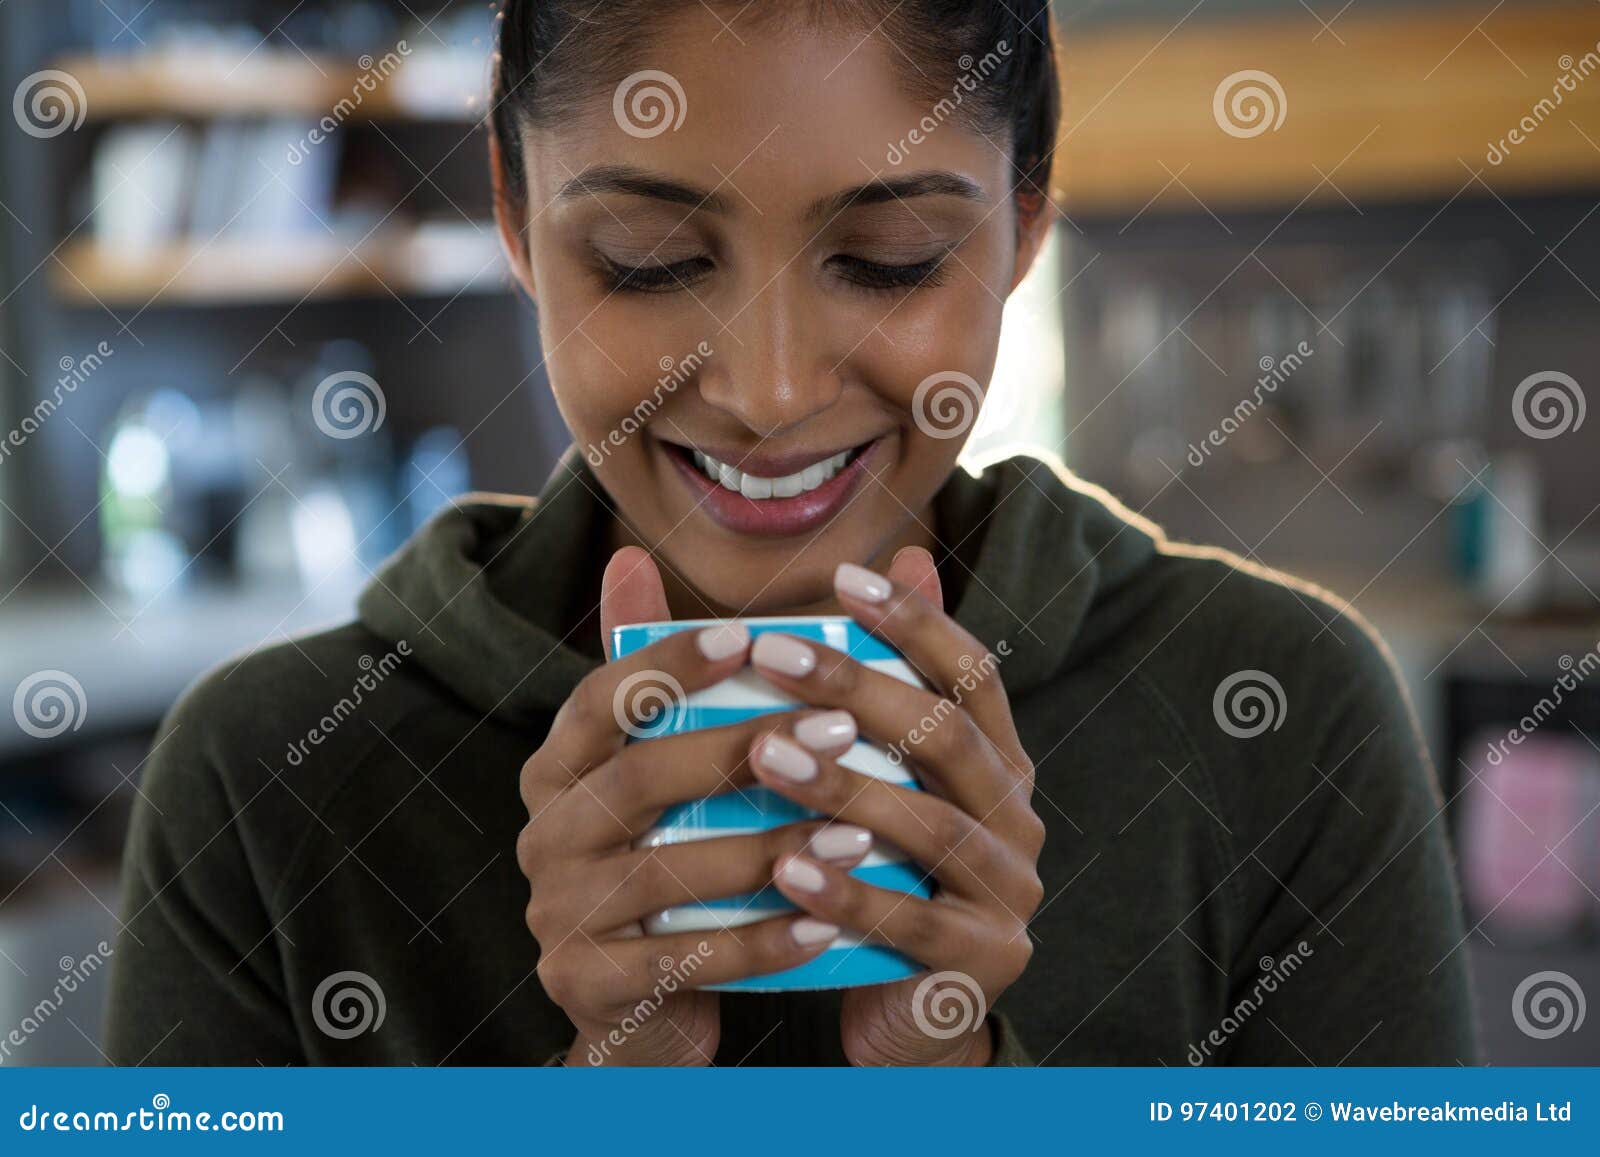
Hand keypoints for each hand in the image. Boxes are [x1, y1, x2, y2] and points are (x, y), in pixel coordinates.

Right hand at [517, 548, 873, 1064]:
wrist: (637, 1000)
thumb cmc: (668, 855)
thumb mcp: (659, 766)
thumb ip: (655, 673)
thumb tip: (632, 551)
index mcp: (558, 769)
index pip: (598, 698)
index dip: (668, 664)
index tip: (751, 632)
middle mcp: (544, 836)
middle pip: (637, 782)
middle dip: (740, 751)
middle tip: (836, 730)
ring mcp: (558, 916)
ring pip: (664, 874)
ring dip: (767, 850)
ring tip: (859, 832)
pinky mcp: (586, 987)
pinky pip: (684, 960)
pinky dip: (761, 942)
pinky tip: (831, 920)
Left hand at [747, 548, 1044, 1065]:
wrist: (909, 1013)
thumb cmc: (877, 874)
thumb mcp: (872, 782)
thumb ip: (865, 692)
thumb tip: (874, 565)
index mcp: (995, 761)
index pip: (971, 671)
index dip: (916, 619)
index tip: (842, 576)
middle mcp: (1016, 815)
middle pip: (945, 734)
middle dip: (856, 687)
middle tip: (770, 651)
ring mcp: (1009, 889)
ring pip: (928, 825)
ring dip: (843, 787)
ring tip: (764, 755)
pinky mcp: (985, 958)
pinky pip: (912, 921)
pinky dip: (847, 893)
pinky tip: (785, 870)